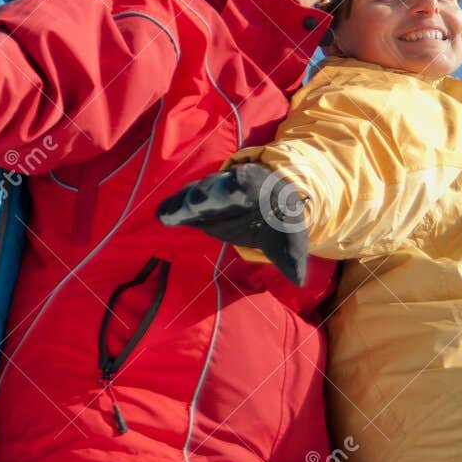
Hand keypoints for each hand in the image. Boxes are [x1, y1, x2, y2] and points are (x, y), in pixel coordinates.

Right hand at [156, 162, 309, 285]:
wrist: (266, 201)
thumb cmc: (278, 219)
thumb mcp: (290, 237)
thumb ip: (292, 256)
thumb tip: (299, 280)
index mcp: (261, 189)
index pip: (253, 183)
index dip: (246, 183)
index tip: (241, 180)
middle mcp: (234, 185)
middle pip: (219, 188)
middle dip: (206, 195)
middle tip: (194, 203)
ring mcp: (213, 192)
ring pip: (197, 193)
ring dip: (183, 203)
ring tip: (167, 214)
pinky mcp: (198, 203)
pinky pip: (184, 204)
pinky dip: (174, 209)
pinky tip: (162, 216)